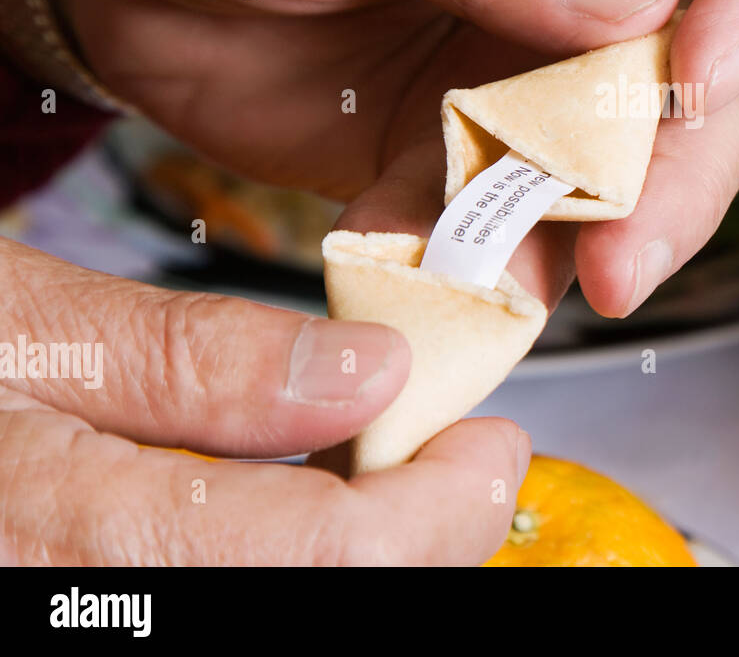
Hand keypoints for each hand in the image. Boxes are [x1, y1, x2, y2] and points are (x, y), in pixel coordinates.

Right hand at [0, 237, 529, 563]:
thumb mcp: (18, 325)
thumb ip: (193, 365)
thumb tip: (364, 376)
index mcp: (50, 534)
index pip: (320, 563)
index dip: (436, 514)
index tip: (487, 448)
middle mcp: (61, 605)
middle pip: (311, 606)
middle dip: (411, 549)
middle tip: (455, 474)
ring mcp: (71, 618)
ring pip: (262, 610)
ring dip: (352, 561)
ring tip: (379, 488)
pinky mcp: (74, 605)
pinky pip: (197, 597)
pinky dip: (274, 564)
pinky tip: (283, 516)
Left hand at [34, 0, 738, 316]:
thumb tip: (641, 11)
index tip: (702, 73)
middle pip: (726, 75)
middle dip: (692, 168)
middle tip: (627, 246)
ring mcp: (540, 64)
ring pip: (640, 167)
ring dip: (609, 235)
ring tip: (548, 280)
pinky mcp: (474, 147)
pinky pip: (521, 222)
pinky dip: (497, 263)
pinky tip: (445, 274)